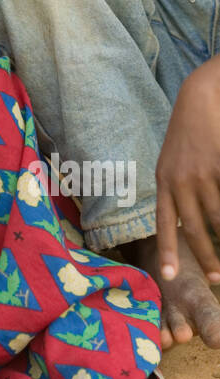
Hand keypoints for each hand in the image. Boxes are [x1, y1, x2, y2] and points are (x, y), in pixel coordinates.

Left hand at [156, 57, 219, 283]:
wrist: (199, 99)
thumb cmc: (187, 136)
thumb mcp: (171, 163)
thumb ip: (174, 192)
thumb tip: (182, 225)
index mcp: (164, 183)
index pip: (164, 223)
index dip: (167, 250)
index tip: (168, 275)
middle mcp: (180, 180)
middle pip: (195, 227)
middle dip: (207, 256)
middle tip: (217, 279)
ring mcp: (203, 173)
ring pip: (218, 217)